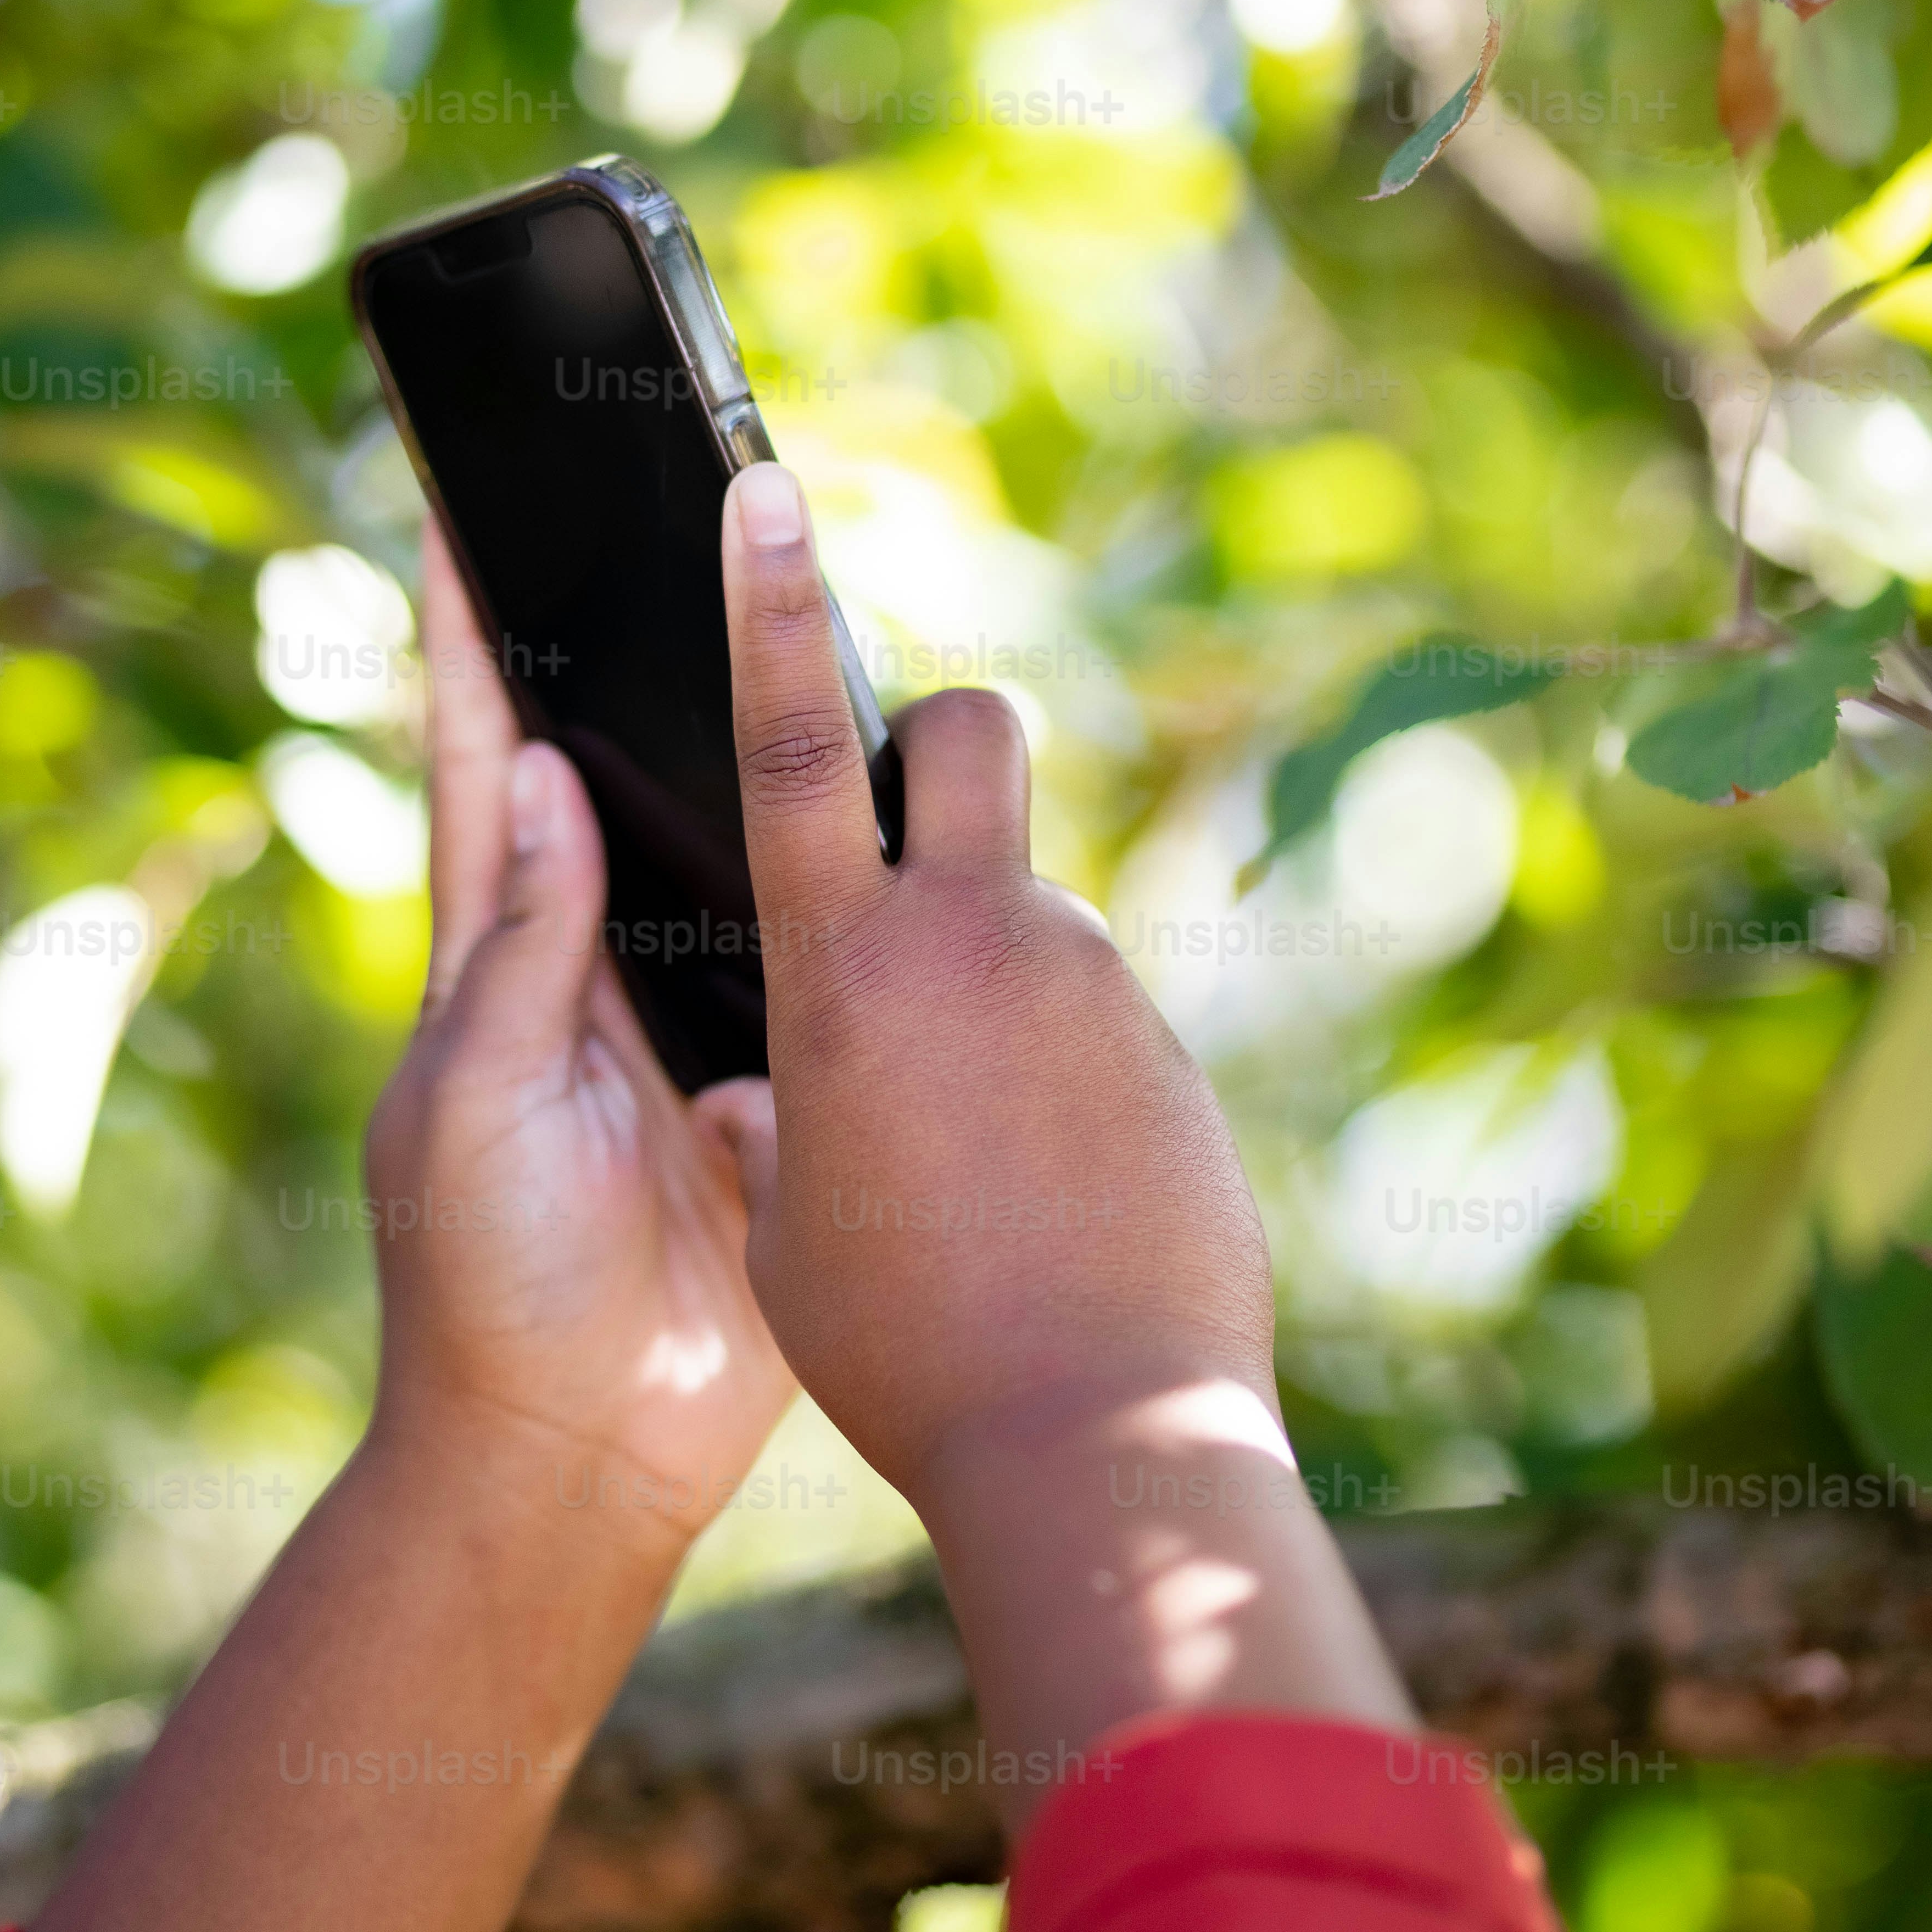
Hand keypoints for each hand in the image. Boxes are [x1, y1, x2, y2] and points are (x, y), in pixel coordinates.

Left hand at [362, 531, 792, 1563]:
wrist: (583, 1451)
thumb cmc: (488, 1284)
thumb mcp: (477, 1108)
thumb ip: (519, 954)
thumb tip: (544, 778)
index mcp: (497, 959)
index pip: (479, 761)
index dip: (468, 636)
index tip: (457, 504)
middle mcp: (595, 968)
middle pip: (609, 772)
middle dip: (623, 653)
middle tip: (653, 515)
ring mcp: (689, 1022)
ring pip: (726, 848)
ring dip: (749, 748)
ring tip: (794, 618)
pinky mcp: (778, 1084)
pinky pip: (816, 959)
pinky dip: (843, 883)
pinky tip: (898, 807)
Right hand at [716, 461, 1273, 1492]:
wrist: (1101, 1441)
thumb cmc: (906, 1355)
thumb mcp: (786, 1230)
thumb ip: (777, 1123)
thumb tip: (776, 1094)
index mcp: (846, 976)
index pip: (794, 742)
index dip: (768, 602)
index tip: (764, 490)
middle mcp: (980, 944)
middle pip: (972, 732)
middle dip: (938, 736)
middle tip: (911, 829)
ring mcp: (1091, 988)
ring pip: (1032, 907)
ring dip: (994, 973)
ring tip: (982, 1142)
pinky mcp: (1167, 1054)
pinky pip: (1092, 1018)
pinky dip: (1059, 1072)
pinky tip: (1053, 1193)